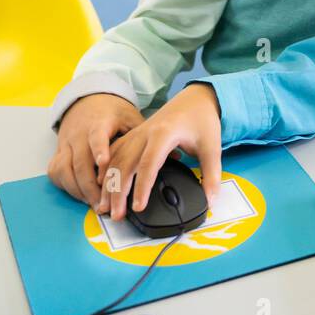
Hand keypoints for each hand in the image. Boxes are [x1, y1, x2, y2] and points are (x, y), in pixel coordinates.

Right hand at [47, 93, 142, 209]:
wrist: (87, 101)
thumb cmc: (112, 112)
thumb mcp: (130, 117)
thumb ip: (147, 137)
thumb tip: (175, 156)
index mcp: (99, 124)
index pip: (97, 136)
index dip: (100, 149)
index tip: (104, 162)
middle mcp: (79, 134)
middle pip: (80, 162)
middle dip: (91, 187)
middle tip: (104, 205)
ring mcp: (66, 144)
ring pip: (65, 170)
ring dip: (79, 190)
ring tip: (95, 204)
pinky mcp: (59, 151)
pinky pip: (56, 172)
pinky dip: (66, 186)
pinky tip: (80, 196)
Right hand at [102, 84, 223, 221]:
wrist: (196, 98)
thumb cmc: (202, 120)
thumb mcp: (213, 146)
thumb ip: (212, 174)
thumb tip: (211, 200)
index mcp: (164, 133)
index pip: (148, 164)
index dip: (142, 187)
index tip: (138, 208)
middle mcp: (146, 133)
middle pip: (125, 164)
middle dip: (118, 191)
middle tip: (116, 215)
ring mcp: (137, 133)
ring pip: (115, 159)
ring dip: (108, 184)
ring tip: (105, 207)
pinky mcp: (134, 134)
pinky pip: (115, 151)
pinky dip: (106, 168)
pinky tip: (101, 184)